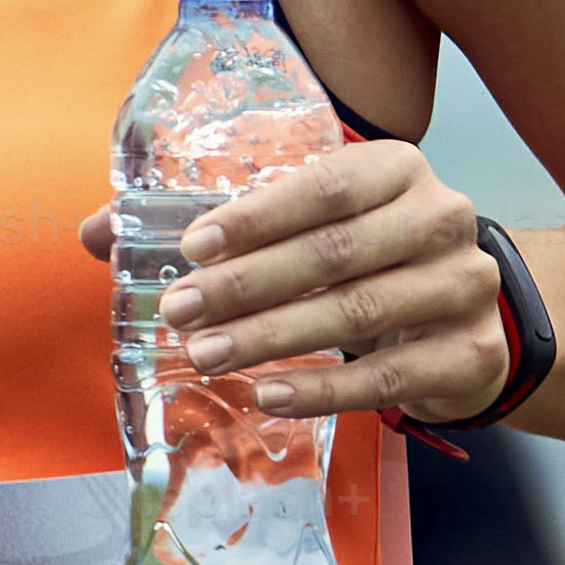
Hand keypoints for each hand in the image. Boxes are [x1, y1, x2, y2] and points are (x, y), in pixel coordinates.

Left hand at [61, 143, 512, 423]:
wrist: (463, 314)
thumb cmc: (362, 257)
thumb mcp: (303, 227)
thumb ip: (213, 226)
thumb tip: (95, 234)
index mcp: (397, 170)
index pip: (324, 188)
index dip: (256, 218)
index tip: (191, 248)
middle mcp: (441, 220)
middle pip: (334, 253)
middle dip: (246, 285)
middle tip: (178, 311)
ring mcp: (463, 287)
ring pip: (357, 313)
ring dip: (272, 337)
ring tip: (205, 355)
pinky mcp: (468, 354)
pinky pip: (387, 377)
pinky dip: (323, 390)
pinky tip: (267, 394)